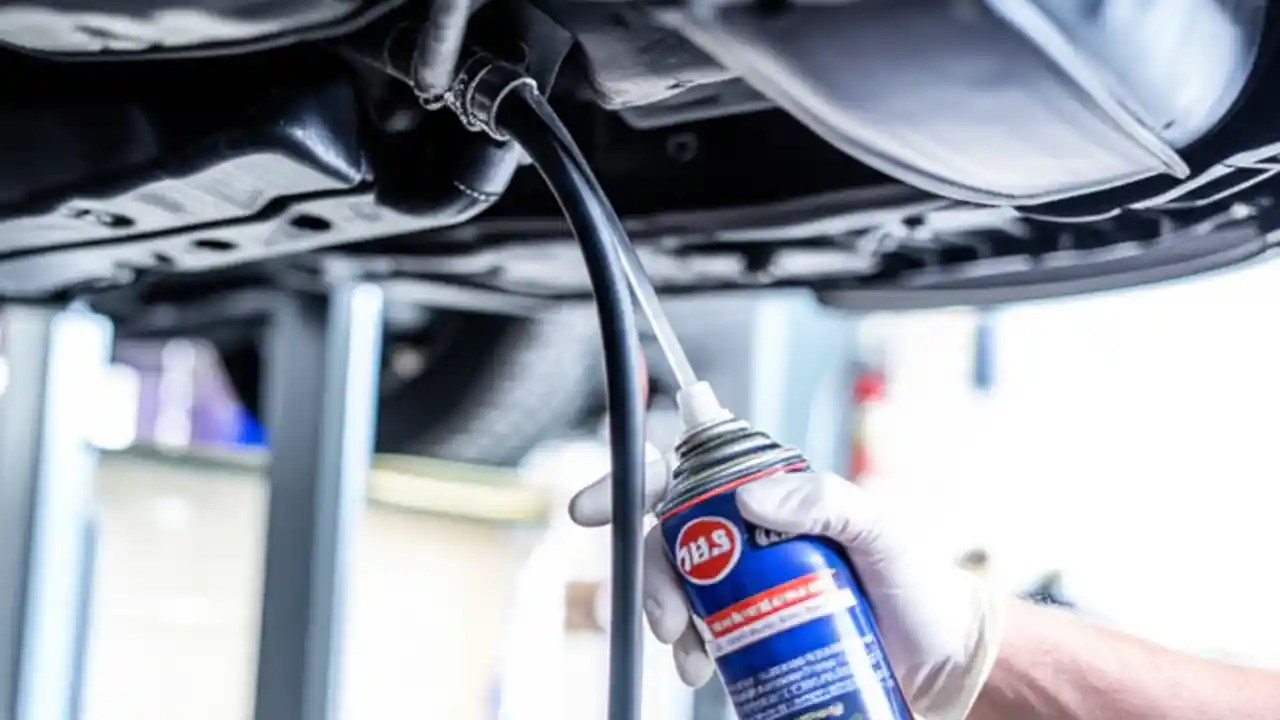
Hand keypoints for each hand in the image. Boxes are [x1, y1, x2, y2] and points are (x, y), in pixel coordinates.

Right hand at [569, 458, 1005, 719]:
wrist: (940, 663)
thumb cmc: (918, 584)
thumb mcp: (881, 530)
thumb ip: (825, 500)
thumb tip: (751, 496)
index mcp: (773, 493)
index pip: (692, 465)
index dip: (635, 475)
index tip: (594, 507)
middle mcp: (747, 533)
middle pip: (665, 533)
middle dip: (646, 571)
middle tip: (662, 615)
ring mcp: (742, 583)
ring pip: (672, 585)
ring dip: (661, 615)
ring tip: (687, 652)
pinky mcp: (747, 630)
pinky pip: (696, 634)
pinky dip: (684, 652)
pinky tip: (699, 669)